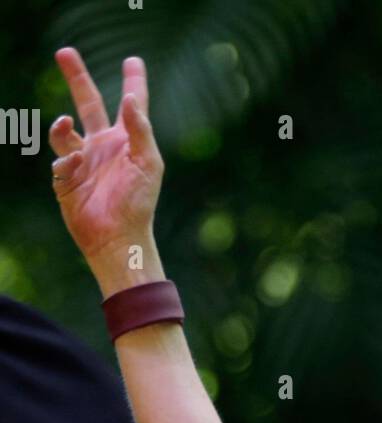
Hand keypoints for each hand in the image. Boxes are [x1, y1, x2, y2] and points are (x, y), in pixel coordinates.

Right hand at [48, 48, 163, 268]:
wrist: (118, 237)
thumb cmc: (139, 203)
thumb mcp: (148, 164)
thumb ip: (140, 130)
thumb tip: (130, 99)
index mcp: (127, 142)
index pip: (132, 106)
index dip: (133, 83)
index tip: (133, 61)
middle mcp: (104, 146)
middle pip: (88, 103)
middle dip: (77, 78)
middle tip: (64, 52)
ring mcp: (83, 160)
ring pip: (63, 130)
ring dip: (62, 125)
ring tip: (65, 123)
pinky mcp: (66, 177)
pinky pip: (60, 158)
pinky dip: (66, 158)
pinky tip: (76, 165)